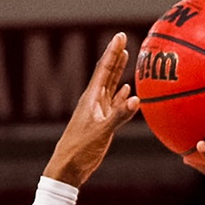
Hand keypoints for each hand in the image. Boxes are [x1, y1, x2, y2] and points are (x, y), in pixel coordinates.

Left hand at [44, 33, 139, 187]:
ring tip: (125, 56)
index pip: (104, 69)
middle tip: (123, 38)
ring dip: (118, 72)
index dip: (113, 52)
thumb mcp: (101, 132)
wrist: (68, 168)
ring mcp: (96, 112)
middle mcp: (93, 101)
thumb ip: (119, 116)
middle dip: (115, 56)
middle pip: (106, 73)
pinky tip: (126, 90)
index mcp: (91, 99)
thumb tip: (136, 99)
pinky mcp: (100, 123)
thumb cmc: (81, 150)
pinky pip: (112, 103)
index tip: (120, 36)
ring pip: (110, 86)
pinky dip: (120, 94)